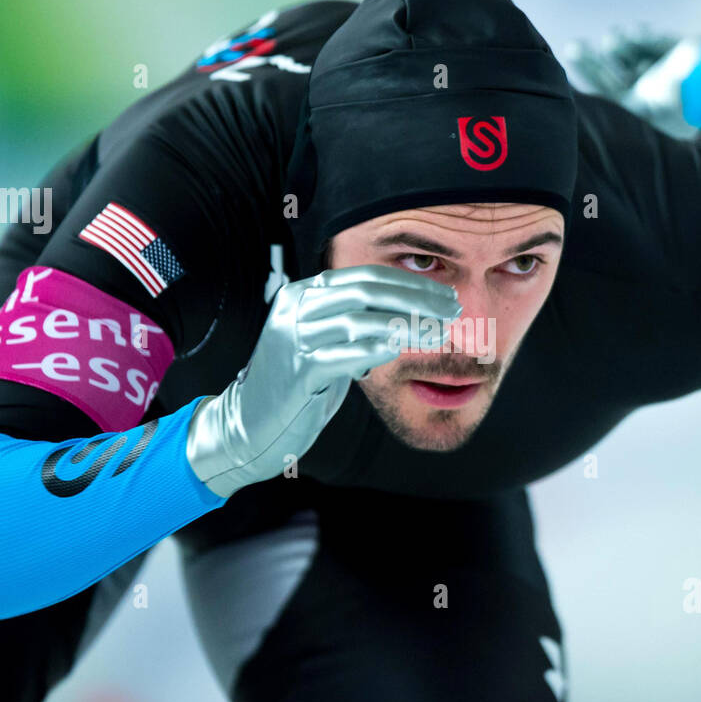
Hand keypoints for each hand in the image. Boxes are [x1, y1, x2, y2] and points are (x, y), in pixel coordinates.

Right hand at [186, 265, 460, 496]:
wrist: (248, 424)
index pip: (364, 276)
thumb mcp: (326, 343)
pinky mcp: (296, 372)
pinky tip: (400, 353)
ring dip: (406, 327)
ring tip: (438, 335)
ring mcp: (293, 338)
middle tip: (452, 311)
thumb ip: (357, 324)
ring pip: (359, 321)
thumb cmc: (297, 384)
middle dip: (416, 299)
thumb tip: (411, 315)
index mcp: (303, 294)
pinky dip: (375, 352)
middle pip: (365, 291)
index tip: (445, 297)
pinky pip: (344, 355)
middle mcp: (295, 308)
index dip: (410, 285)